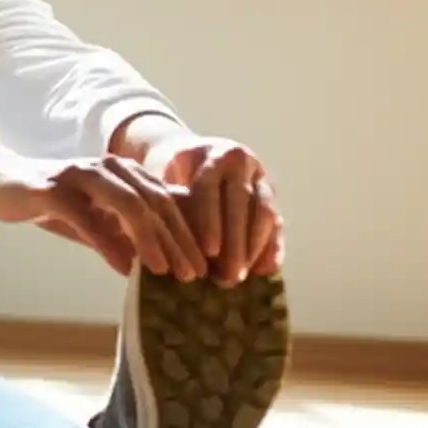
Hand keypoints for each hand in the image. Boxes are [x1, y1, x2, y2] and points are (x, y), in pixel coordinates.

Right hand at [0, 153, 208, 280]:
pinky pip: (87, 217)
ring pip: (129, 205)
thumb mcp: (96, 221)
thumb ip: (125, 235)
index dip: (192, 233)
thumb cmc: (53, 203)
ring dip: (152, 240)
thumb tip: (162, 264)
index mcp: (124, 173)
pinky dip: (109, 243)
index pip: (168, 202)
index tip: (209, 266)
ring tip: (167, 272)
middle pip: (156, 203)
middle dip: (180, 240)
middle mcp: (109, 168)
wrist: (0, 183)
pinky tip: (123, 268)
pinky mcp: (53, 190)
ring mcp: (81, 176)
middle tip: (197, 275)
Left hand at [143, 134, 284, 286]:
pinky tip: (266, 270)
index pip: (210, 189)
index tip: (209, 252)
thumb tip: (152, 243)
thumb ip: (162, 202)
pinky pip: (276, 221)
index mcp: (210, 154)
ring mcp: (259, 175)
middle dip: (235, 242)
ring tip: (241, 277)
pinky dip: (273, 246)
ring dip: (254, 247)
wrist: (190, 151)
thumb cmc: (169, 172)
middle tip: (228, 275)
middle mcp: (240, 161)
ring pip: (264, 212)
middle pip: (241, 203)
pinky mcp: (270, 193)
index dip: (210, 221)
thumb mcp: (161, 176)